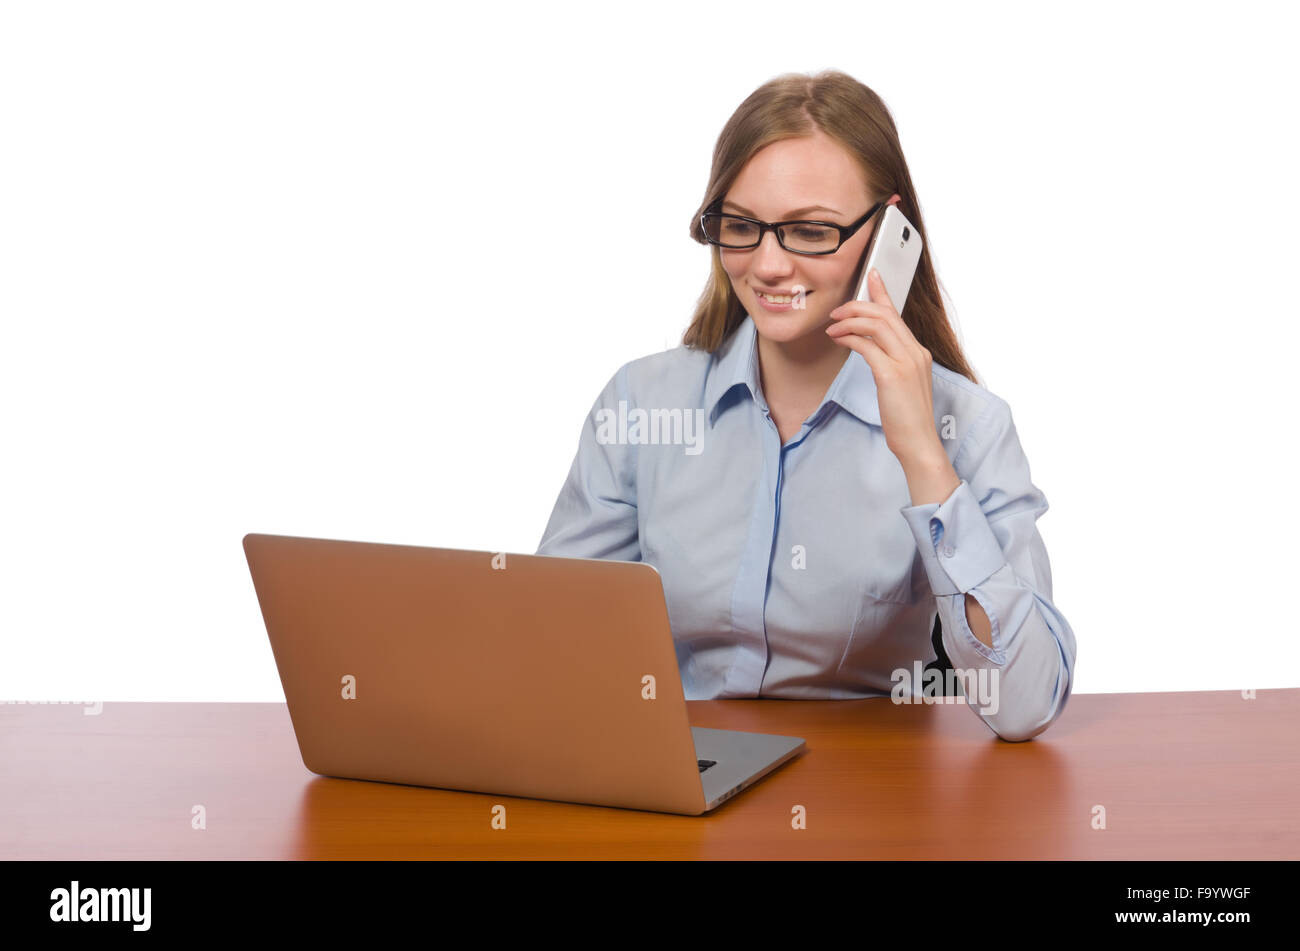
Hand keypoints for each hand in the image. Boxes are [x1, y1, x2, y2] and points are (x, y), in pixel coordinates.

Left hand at [825, 268, 942, 465]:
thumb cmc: (907, 418)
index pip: (898, 314)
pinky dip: (850, 337)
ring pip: (876, 324)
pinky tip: (838, 339)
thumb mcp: (901, 385)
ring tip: (833, 326)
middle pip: (885, 314)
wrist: (918, 442)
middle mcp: (915, 352)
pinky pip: (867, 345)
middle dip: (857, 305)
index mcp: (918, 352)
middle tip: (836, 312)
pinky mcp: (892, 375)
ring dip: (850, 320)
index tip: (872, 275)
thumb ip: (891, 363)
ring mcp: (906, 362)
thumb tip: (870, 350)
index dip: (883, 292)